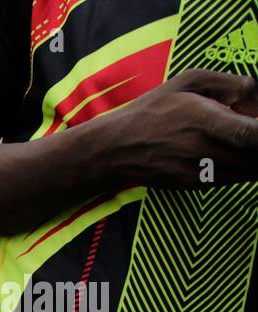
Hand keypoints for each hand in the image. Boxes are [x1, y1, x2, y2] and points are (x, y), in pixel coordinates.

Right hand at [100, 69, 257, 188]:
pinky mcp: (200, 185)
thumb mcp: (190, 80)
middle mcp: (206, 152)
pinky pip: (238, 177)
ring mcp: (203, 173)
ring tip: (244, 138)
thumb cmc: (152, 110)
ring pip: (252, 170)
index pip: (253, 135)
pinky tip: (234, 149)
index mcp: (206, 121)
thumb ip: (234, 84)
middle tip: (252, 127)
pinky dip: (246, 164)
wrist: (115, 150)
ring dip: (255, 154)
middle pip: (257, 156)